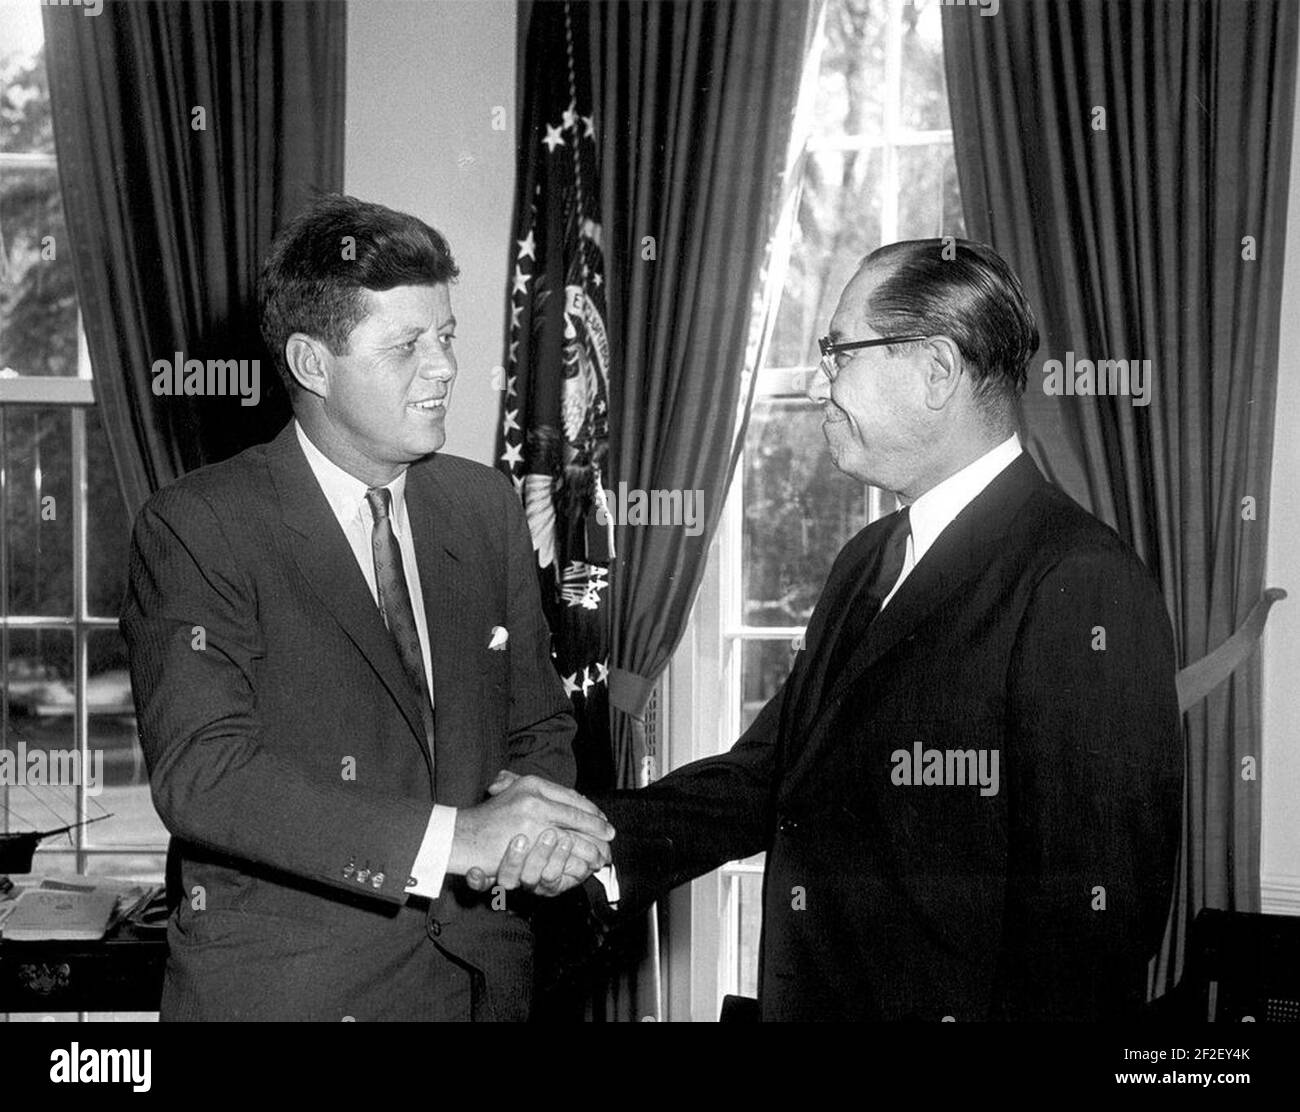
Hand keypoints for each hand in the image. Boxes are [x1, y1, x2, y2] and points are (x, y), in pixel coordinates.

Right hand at [449, 773, 612, 892]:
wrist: (460, 836)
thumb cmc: (488, 817)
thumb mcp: (510, 790)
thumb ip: (537, 790)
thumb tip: (576, 797)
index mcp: (532, 784)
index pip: (571, 796)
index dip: (591, 810)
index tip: (604, 820)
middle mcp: (533, 800)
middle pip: (576, 816)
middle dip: (596, 829)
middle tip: (610, 838)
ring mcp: (530, 822)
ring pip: (571, 837)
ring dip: (589, 848)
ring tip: (600, 856)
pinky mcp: (526, 846)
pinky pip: (558, 854)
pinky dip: (574, 862)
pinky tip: (583, 866)